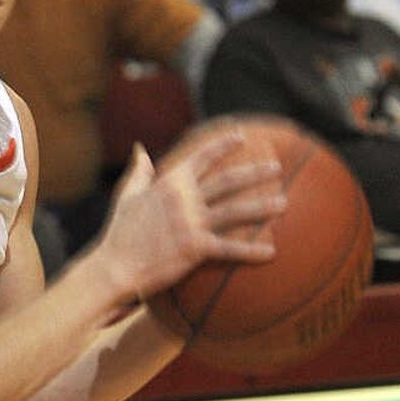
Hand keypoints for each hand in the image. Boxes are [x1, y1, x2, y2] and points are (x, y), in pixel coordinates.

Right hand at [96, 130, 285, 302]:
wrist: (115, 265)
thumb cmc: (120, 231)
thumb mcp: (126, 195)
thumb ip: (139, 171)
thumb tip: (140, 148)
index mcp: (169, 183)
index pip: (201, 157)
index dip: (222, 145)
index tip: (242, 135)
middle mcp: (183, 199)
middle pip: (227, 181)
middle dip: (255, 172)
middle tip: (277, 166)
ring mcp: (191, 223)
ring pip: (235, 211)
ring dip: (262, 207)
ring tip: (284, 203)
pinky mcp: (195, 248)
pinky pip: (230, 248)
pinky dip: (251, 251)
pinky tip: (271, 252)